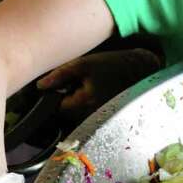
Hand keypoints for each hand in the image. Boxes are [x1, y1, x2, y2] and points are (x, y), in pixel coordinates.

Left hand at [37, 48, 161, 121]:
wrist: (142, 70)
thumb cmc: (113, 65)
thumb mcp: (85, 63)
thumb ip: (60, 74)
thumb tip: (39, 86)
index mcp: (83, 103)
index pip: (57, 107)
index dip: (55, 95)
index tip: (60, 84)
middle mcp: (91, 117)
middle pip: (66, 114)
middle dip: (66, 100)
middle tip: (76, 83)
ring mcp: (100, 119)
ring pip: (77, 115)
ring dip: (76, 103)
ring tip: (87, 87)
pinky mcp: (107, 118)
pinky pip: (89, 116)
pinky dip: (87, 106)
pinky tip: (95, 93)